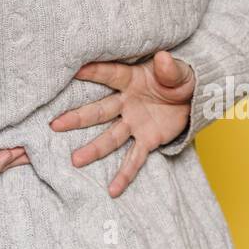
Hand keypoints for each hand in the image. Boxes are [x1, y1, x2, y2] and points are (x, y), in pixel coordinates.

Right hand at [49, 52, 195, 197]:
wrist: (192, 99)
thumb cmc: (180, 79)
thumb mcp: (180, 72)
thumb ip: (170, 69)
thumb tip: (163, 58)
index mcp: (132, 80)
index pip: (111, 75)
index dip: (94, 72)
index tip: (74, 70)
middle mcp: (127, 103)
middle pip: (100, 111)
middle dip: (78, 118)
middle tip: (55, 125)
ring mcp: (134, 123)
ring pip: (111, 138)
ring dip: (94, 149)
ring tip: (75, 160)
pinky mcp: (147, 140)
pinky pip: (134, 159)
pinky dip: (125, 175)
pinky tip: (113, 190)